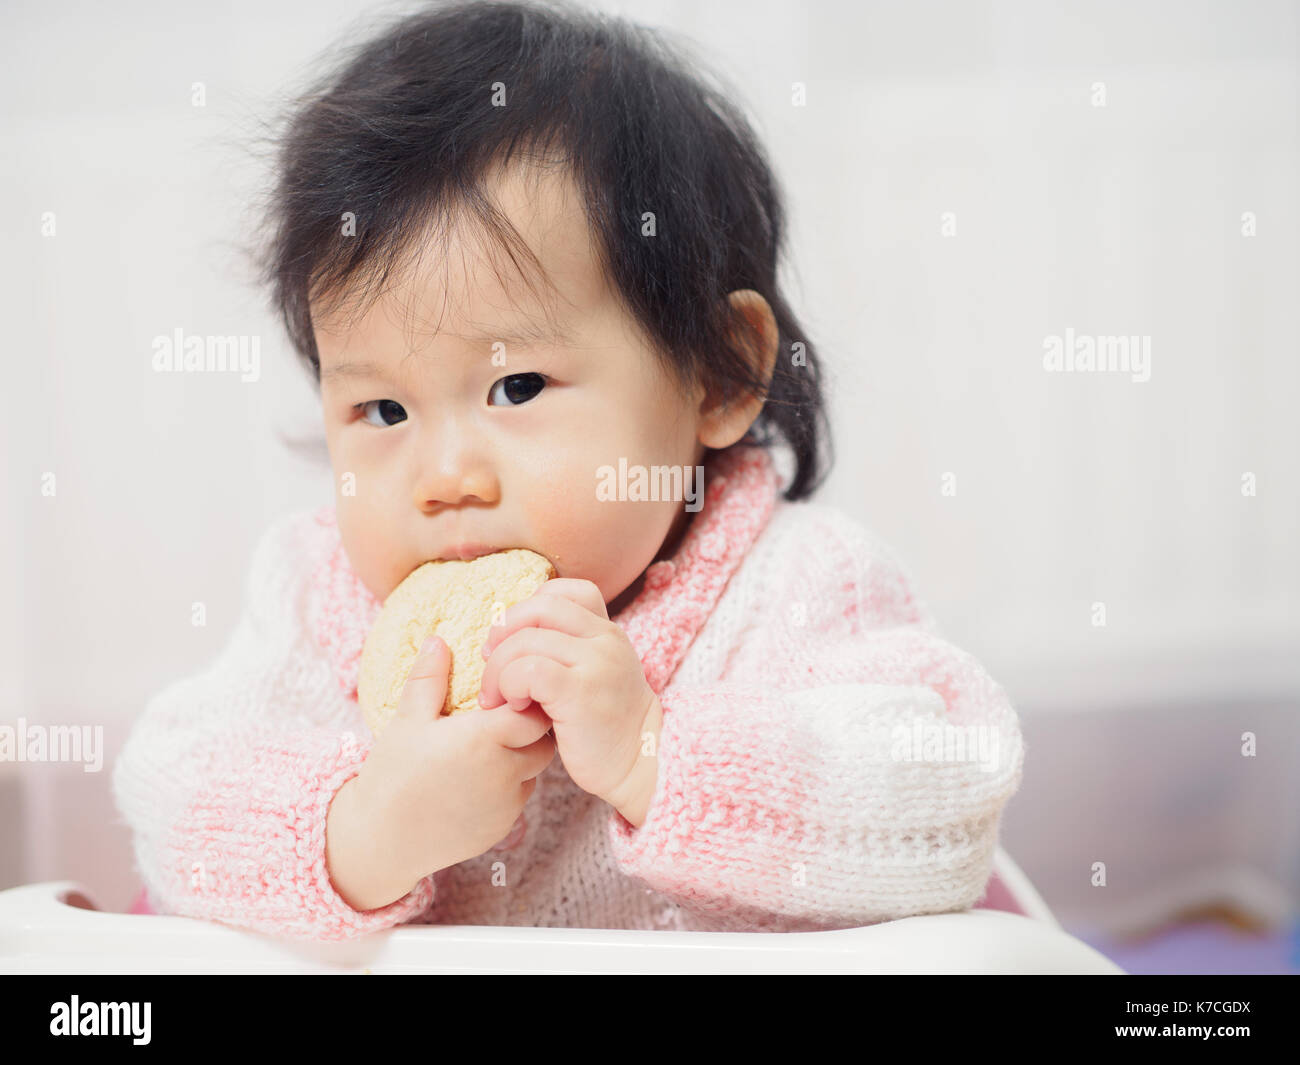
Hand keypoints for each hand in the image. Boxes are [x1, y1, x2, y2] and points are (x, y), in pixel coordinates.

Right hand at [327, 635, 555, 910]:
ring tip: (488, 745)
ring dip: (521, 753)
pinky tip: (478, 777)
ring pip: (535, 768)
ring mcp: (507, 804)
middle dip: (531, 725)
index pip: (533, 711)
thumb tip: (438, 639)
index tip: (507, 690)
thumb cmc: (391, 776)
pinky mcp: (502, 827)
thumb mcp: (406, 721)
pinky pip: (519, 796)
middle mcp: (504, 772)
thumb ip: (428, 679)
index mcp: (483, 739)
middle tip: (503, 714)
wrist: (380, 842)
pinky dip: (509, 783)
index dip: (525, 698)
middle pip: (543, 739)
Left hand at [478, 579, 659, 816]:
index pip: (565, 591)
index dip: (529, 608)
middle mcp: (604, 640)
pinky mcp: (579, 693)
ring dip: (498, 670)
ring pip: (525, 640)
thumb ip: (568, 653)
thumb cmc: (608, 728)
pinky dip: (509, 685)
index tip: (514, 640)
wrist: (643, 765)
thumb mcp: (597, 676)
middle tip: (491, 666)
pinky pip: (528, 670)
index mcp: (607, 632)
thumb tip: (505, 638)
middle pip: (537, 609)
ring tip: (498, 698)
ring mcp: (595, 663)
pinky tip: (514, 707)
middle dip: (502, 634)